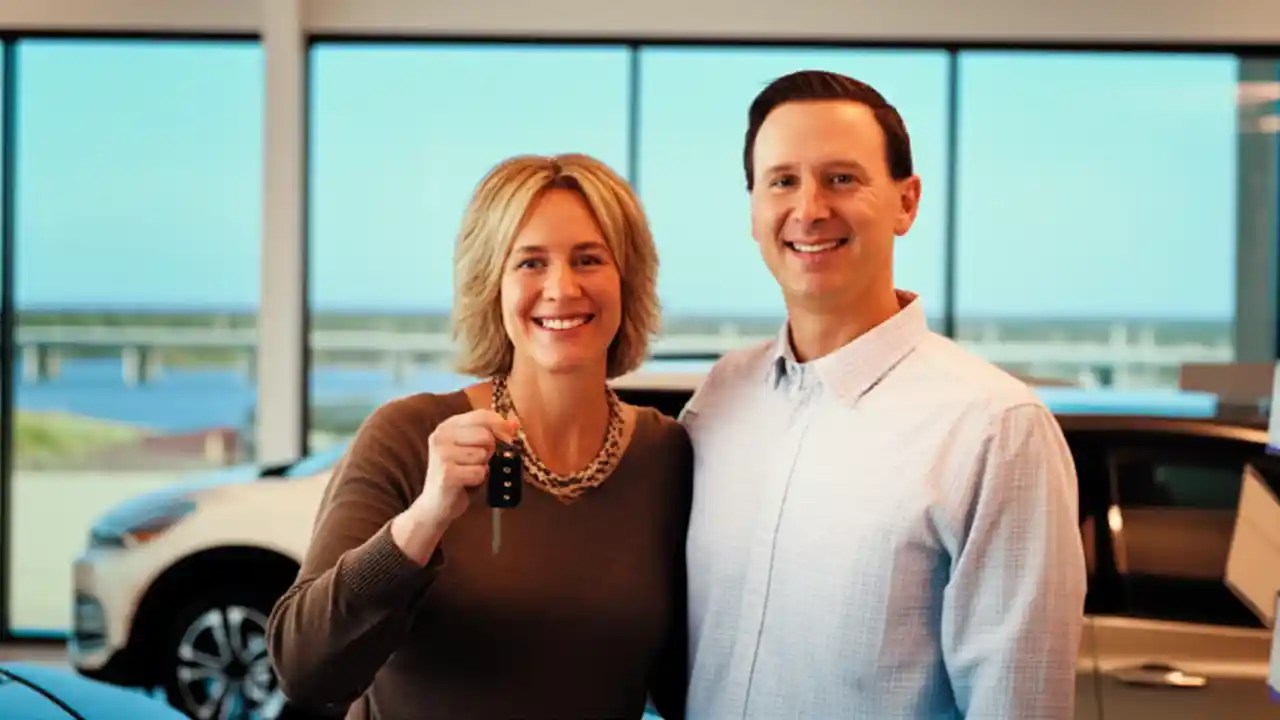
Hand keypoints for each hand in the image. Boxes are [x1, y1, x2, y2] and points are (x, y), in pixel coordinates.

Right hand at [413, 408, 519, 528]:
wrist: (435, 505)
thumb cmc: (459, 474)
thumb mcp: (472, 448)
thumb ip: (490, 432)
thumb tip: (514, 423)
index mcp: (448, 426)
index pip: (481, 415)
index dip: (500, 425)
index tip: (508, 436)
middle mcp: (441, 436)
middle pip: (485, 435)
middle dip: (489, 451)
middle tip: (477, 462)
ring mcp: (442, 455)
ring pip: (483, 454)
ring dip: (482, 467)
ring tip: (468, 472)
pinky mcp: (447, 474)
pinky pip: (479, 472)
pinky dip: (478, 480)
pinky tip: (465, 483)